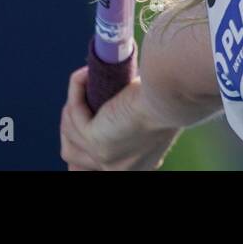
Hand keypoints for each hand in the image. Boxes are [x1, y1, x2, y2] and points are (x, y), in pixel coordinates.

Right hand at [59, 66, 180, 170]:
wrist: (173, 97)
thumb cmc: (171, 99)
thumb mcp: (151, 118)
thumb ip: (131, 123)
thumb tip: (111, 107)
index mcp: (134, 168)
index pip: (92, 169)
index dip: (81, 148)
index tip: (80, 122)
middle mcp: (119, 170)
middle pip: (73, 157)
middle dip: (71, 128)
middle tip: (78, 100)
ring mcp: (105, 159)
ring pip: (69, 137)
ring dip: (72, 109)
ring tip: (85, 82)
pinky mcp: (95, 140)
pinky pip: (74, 114)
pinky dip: (76, 91)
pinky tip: (84, 74)